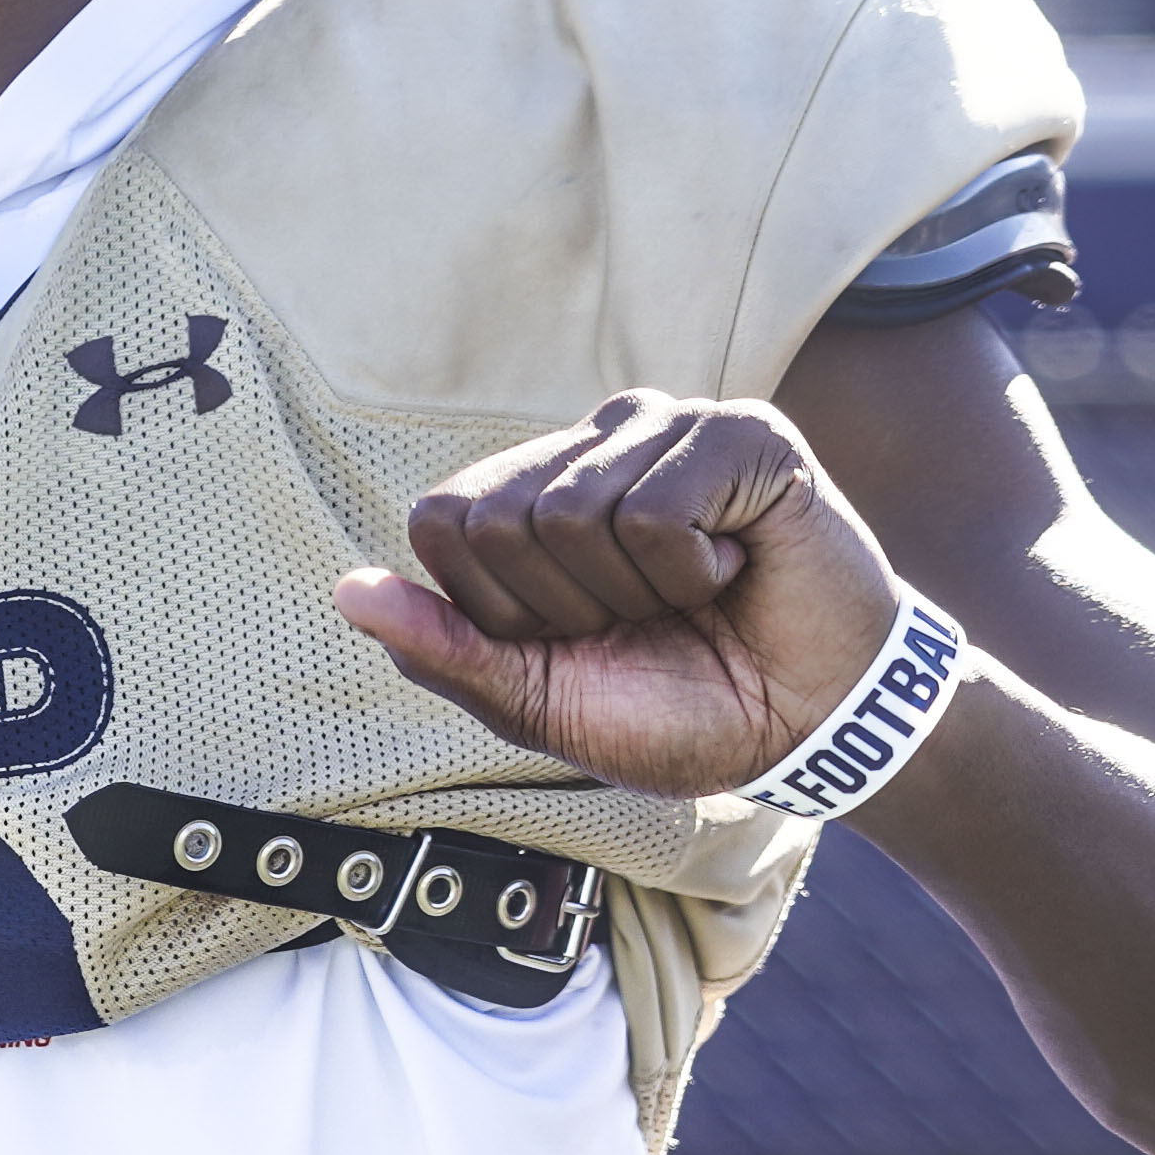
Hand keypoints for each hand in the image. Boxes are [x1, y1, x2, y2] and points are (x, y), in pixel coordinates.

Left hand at [340, 388, 925, 801]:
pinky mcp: (740, 432)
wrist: (810, 728)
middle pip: (498, 520)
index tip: (574, 637)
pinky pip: (655, 511)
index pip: (441, 520)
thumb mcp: (543, 704)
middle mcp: (590, 445)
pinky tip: (735, 568)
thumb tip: (345, 591)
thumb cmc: (682, 711)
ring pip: (575, 513)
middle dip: (568, 609)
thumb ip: (446, 650)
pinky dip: (692, 573)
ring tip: (696, 596)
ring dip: (639, 595)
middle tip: (647, 621)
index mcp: (533, 495)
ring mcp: (665, 427)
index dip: (496, 610)